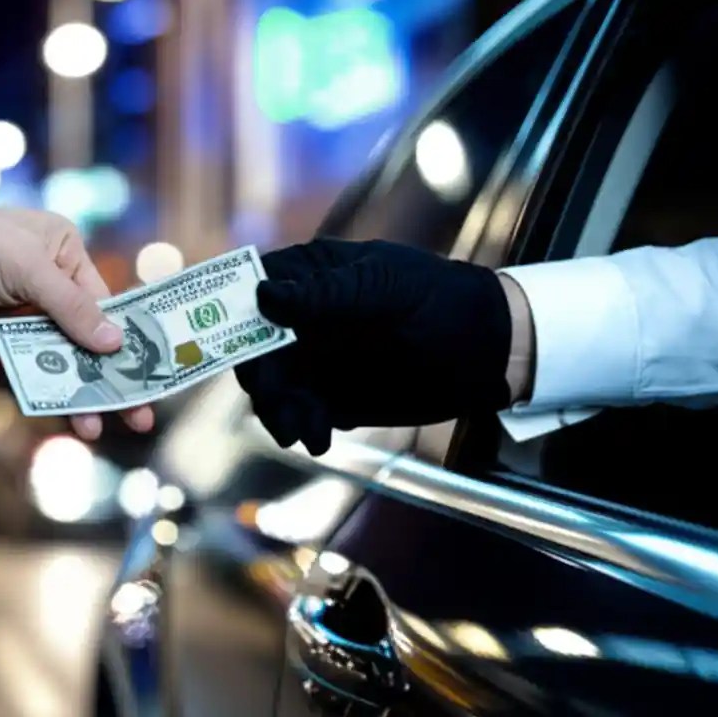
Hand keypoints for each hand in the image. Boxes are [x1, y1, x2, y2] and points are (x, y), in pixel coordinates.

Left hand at [0, 192, 153, 439]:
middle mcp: (52, 291)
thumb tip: (115, 343)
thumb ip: (70, 309)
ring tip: (103, 426)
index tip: (158, 368)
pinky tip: (72, 420)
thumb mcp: (26, 268)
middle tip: (141, 413)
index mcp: (65, 256)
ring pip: (66, 365)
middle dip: (116, 376)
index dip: (131, 336)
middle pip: (92, 340)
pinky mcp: (2, 350)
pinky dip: (53, 399)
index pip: (107, 301)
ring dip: (85, 395)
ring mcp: (27, 323)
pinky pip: (35, 378)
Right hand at [234, 239, 513, 453]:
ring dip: (277, 412)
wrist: (489, 353)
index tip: (227, 346)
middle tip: (276, 405)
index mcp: (309, 277)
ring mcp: (312, 359)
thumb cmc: (441, 302)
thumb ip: (325, 296)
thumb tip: (263, 294)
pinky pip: (298, 414)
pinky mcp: (328, 396)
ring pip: (270, 388)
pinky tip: (319, 439)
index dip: (229, 317)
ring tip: (302, 432)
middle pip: (251, 349)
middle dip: (259, 380)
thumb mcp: (384, 291)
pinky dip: (302, 428)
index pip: (250, 291)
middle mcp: (300, 319)